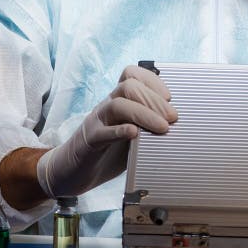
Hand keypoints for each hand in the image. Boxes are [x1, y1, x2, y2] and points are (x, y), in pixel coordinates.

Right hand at [36, 65, 177, 198]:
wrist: (72, 172)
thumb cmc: (106, 152)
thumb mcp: (132, 135)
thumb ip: (147, 127)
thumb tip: (175, 126)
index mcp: (118, 101)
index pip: (132, 75)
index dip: (152, 80)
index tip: (169, 97)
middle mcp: (107, 106)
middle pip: (128, 86)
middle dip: (154, 100)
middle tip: (172, 118)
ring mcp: (96, 122)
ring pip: (117, 105)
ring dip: (144, 114)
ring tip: (162, 128)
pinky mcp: (88, 142)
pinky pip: (102, 132)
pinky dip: (120, 131)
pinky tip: (134, 134)